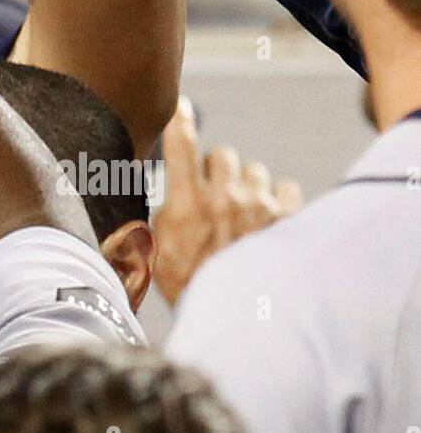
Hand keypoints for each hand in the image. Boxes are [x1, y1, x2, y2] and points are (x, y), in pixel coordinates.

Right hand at [154, 99, 302, 305]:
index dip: (180, 120)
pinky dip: (277, 200)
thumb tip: (142, 201)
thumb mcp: (157, 255)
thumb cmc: (194, 290)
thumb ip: (154, 217)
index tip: (181, 109)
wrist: (244, 323)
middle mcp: (225, 196)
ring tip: (242, 214)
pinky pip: (285, 188)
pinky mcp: (290, 218)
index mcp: (188, 203)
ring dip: (247, 185)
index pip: (181, 143)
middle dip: (217, 171)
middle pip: (223, 155)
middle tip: (214, 196)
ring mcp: (261, 206)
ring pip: (254, 170)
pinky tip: (268, 220)